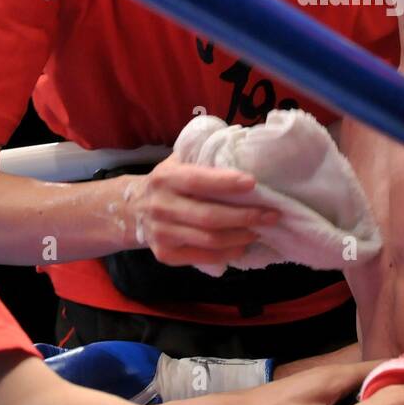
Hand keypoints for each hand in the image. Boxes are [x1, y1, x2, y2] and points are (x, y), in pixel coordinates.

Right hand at [122, 155, 279, 266]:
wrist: (132, 209)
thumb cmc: (169, 181)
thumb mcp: (178, 161)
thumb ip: (204, 155)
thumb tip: (244, 147)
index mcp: (166, 178)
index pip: (198, 181)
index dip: (226, 183)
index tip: (253, 183)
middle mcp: (161, 206)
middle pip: (209, 217)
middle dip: (245, 216)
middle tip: (271, 214)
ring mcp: (162, 233)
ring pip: (209, 240)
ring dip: (240, 237)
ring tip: (260, 230)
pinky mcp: (165, 254)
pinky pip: (202, 257)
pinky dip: (227, 253)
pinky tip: (242, 246)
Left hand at [236, 362, 378, 404]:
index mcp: (337, 375)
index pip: (383, 366)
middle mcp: (332, 373)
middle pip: (375, 372)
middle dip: (398, 379)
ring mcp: (322, 382)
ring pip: (362, 381)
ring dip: (381, 389)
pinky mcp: (313, 394)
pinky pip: (349, 391)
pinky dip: (365, 397)